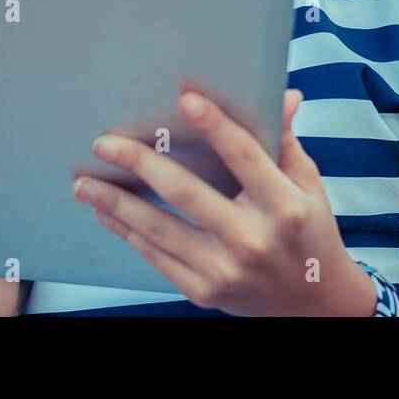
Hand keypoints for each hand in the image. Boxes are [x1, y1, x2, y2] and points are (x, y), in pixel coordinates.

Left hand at [71, 86, 376, 315]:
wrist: (313, 303)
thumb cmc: (308, 232)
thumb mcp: (307, 184)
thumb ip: (285, 140)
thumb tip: (283, 95)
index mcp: (284, 206)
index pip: (246, 157)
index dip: (216, 126)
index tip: (186, 99)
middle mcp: (253, 240)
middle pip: (187, 193)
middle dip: (140, 163)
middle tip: (105, 142)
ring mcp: (225, 270)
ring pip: (159, 230)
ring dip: (116, 203)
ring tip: (84, 183)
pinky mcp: (204, 291)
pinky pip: (156, 257)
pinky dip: (127, 232)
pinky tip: (106, 212)